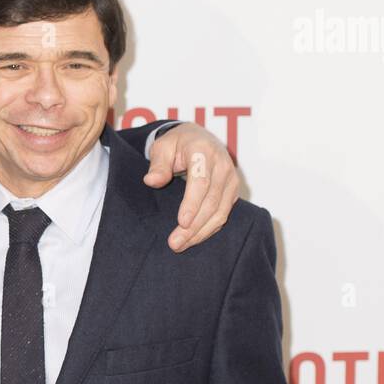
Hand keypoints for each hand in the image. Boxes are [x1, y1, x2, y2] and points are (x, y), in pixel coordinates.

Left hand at [144, 123, 240, 251]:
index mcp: (203, 151)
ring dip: (201, 232)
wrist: (199, 138)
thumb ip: (158, 164)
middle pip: (211, 201)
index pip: (201, 181)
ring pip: (220, 212)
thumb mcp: (162, 147)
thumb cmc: (177, 144)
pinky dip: (209, 229)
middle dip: (194, 226)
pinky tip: (193, 239)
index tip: (181, 222)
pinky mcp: (232, 191)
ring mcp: (230, 179)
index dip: (192, 203)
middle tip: (174, 243)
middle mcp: (222, 165)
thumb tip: (151, 181)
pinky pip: (223, 214)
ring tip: (181, 245)